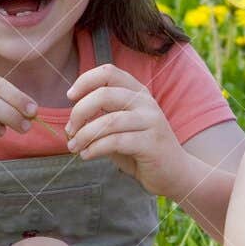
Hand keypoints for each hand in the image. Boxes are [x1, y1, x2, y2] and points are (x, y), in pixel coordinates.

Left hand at [64, 64, 189, 196]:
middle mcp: (145, 102)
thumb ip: (99, 119)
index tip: (70, 97)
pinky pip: (116, 141)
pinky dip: (95, 149)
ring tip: (74, 147)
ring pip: (108, 121)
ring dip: (84, 135)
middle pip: (104, 94)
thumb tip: (70, 124)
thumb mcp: (118, 129)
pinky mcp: (152, 143)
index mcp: (137, 92)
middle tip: (70, 131)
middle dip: (79, 112)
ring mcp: (151, 121)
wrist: (174, 173)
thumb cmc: (140, 150)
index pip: (108, 72)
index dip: (85, 80)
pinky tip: (87, 155)